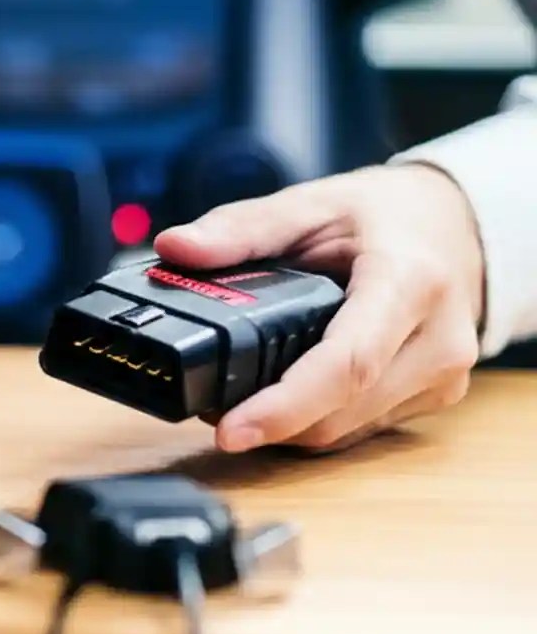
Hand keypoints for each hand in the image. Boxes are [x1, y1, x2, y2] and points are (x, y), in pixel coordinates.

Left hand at [154, 164, 484, 452]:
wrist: (458, 225)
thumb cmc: (386, 213)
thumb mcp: (311, 203)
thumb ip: (240, 227)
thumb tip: (175, 246)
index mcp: (411, 283)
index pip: (347, 364)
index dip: (285, 406)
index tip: (230, 430)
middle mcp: (438, 340)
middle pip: (339, 412)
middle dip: (268, 419)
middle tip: (208, 404)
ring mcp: (442, 376)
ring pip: (346, 431)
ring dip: (287, 427)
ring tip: (236, 397)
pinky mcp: (434, 397)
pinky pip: (360, 428)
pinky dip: (314, 420)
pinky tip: (281, 397)